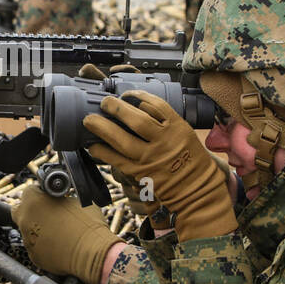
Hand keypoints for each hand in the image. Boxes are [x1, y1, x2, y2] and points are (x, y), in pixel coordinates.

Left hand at [13, 185, 120, 283]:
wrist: (93, 252)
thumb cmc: (87, 225)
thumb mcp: (76, 201)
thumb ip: (60, 199)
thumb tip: (58, 200)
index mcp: (34, 201)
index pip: (28, 192)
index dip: (38, 194)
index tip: (45, 199)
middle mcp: (25, 219)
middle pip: (20, 211)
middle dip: (31, 212)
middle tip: (46, 215)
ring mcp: (27, 239)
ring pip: (28, 231)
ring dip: (38, 230)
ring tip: (58, 233)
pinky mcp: (33, 256)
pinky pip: (36, 248)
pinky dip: (44, 246)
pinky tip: (58, 245)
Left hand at [84, 91, 236, 241]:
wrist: (195, 190)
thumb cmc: (189, 159)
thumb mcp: (185, 133)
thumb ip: (165, 120)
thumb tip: (138, 106)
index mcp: (177, 128)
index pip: (156, 105)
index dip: (139, 96)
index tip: (127, 93)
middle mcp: (163, 142)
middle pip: (136, 120)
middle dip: (117, 108)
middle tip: (105, 102)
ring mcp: (150, 158)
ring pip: (122, 140)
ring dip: (102, 128)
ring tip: (89, 120)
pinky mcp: (139, 173)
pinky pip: (116, 160)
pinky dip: (102, 151)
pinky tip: (93, 145)